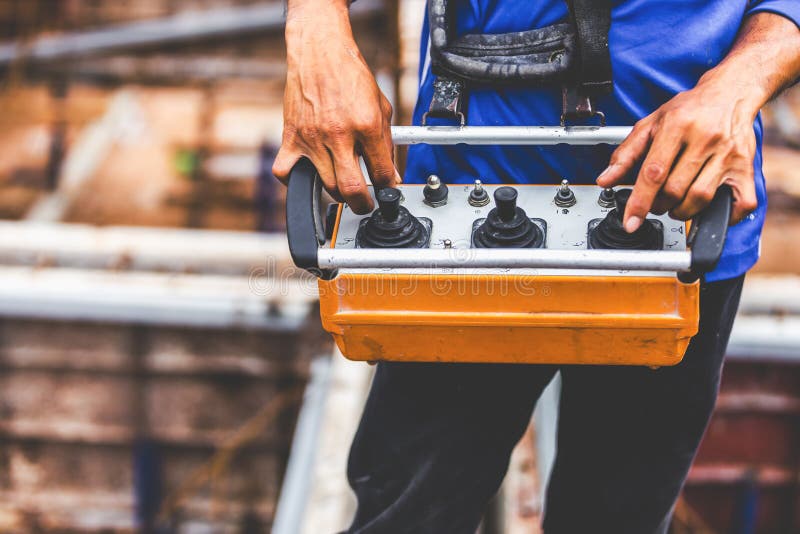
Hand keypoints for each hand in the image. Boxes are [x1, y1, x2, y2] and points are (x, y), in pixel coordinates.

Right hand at [273, 1, 399, 213]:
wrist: (319, 53)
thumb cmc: (350, 77)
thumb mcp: (380, 107)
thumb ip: (386, 143)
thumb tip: (391, 173)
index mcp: (365, 125)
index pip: (381, 172)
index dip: (387, 189)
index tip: (387, 192)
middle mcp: (338, 134)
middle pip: (351, 188)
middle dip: (362, 204)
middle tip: (365, 204)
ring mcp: (312, 138)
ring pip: (325, 185)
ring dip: (337, 194)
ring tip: (344, 188)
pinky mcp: (291, 138)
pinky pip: (286, 173)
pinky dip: (295, 182)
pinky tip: (308, 177)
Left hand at [596, 76, 758, 231]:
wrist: (731, 92)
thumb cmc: (689, 110)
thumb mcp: (650, 124)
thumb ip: (626, 153)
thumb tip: (606, 180)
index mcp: (677, 126)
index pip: (654, 172)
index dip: (639, 201)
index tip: (630, 221)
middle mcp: (705, 139)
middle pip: (675, 190)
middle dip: (658, 205)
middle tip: (656, 202)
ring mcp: (729, 154)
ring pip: (700, 199)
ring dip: (682, 211)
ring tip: (675, 204)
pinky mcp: (746, 166)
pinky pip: (740, 203)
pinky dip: (724, 215)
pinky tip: (709, 208)